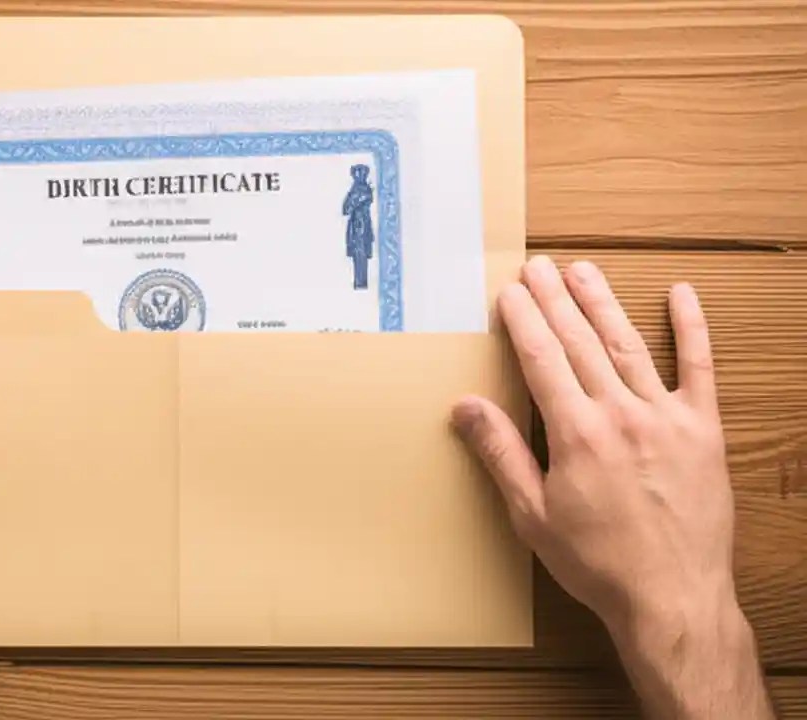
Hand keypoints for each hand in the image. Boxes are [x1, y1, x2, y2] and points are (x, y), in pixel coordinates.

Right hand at [452, 256, 735, 637]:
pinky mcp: (703, 430)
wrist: (672, 598)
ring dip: (603, 303)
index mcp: (576, 433)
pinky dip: (690, 329)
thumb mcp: (532, 515)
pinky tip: (681, 295)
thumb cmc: (597, 563)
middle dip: (555, 299)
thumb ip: (501, 454)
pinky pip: (699, 368)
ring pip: (629, 344)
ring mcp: (666, 417)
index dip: (524, 320)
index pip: (542, 359)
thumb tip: (466, 407)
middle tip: (538, 266)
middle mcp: (621, 414)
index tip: (510, 293)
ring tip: (583, 271)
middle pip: (581, 341)